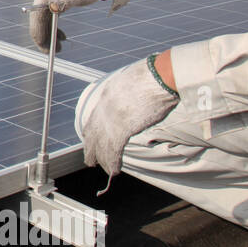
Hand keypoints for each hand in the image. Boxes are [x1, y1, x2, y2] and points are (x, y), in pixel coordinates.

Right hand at [27, 0, 105, 49]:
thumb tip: (52, 7)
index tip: (45, 49)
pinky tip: (62, 37)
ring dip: (49, 35)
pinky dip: (54, 28)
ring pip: (43, 20)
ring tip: (59, 48)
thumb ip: (64, 0)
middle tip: (53, 52)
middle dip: (44, 37)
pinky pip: (49, 17)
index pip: (36, 16)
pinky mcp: (52, 0)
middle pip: (38, 20)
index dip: (39, 34)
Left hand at [81, 57, 179, 175]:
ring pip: (102, 145)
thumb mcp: (131, 82)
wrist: (158, 77)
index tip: (89, 139)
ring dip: (102, 159)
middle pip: (93, 133)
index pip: (94, 117)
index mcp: (107, 95)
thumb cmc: (153, 76)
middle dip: (91, 148)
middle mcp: (104, 108)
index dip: (91, 130)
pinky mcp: (122, 129)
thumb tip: (133, 100)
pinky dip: (113, 162)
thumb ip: (126, 94)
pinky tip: (114, 170)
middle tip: (90, 160)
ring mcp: (111, 119)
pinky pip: (114, 151)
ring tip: (104, 169)